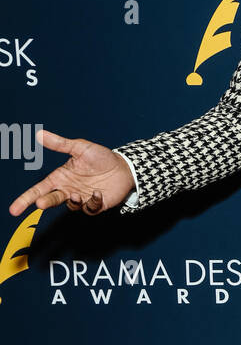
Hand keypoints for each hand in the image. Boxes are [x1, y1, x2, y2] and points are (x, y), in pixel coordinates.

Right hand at [8, 129, 134, 216]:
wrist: (123, 166)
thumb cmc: (100, 157)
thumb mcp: (80, 148)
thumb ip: (60, 144)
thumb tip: (40, 134)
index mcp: (60, 178)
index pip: (39, 190)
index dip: (26, 199)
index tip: (14, 209)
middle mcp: (68, 190)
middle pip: (51, 200)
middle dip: (44, 203)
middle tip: (40, 204)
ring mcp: (82, 199)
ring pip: (71, 206)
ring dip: (72, 201)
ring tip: (76, 194)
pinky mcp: (96, 205)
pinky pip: (90, 208)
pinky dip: (93, 202)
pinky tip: (98, 192)